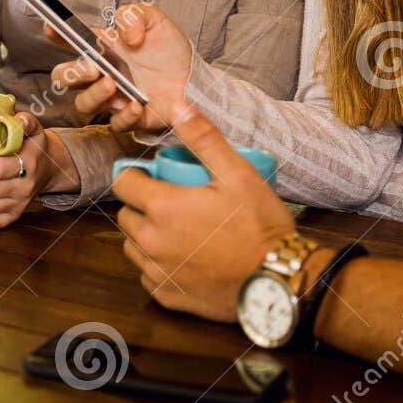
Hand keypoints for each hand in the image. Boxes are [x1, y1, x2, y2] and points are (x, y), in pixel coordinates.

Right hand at [48, 2, 193, 133]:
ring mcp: (111, 98)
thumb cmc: (170, 50)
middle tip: (92, 68)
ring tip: (113, 85)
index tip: (52, 28)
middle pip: (64, 77)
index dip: (56, 33)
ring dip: (94, 95)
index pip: (70, 40)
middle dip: (71, 74)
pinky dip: (124, 115)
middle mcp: (100, 73)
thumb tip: (124, 35)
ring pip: (83, 103)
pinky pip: (115, 123)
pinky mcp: (128, 118)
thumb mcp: (155, 20)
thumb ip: (134, 15)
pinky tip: (137, 105)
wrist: (194, 78)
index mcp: (101, 48)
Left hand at [113, 98, 294, 321]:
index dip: (136, 176)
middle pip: (126, 215)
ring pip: (133, 247)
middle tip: (172, 201)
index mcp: (162, 208)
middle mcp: (151, 242)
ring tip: (176, 228)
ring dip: (146, 234)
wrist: (280, 281)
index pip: (123, 183)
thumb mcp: (237, 173)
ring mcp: (159, 272)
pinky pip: (148, 276)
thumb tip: (177, 105)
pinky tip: (182, 257)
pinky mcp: (169, 298)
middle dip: (141, 204)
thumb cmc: (260, 226)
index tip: (155, 177)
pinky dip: (158, 265)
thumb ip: (203, 138)